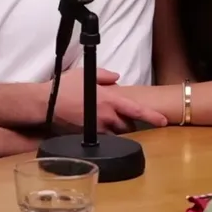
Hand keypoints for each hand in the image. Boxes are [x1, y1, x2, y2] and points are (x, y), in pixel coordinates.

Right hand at [51, 68, 167, 133]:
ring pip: (117, 133)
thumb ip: (105, 75)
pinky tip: (97, 125)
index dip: (152, 116)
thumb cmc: (65, 87)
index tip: (164, 121)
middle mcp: (106, 115)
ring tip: (110, 120)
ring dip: (118, 128)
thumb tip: (117, 78)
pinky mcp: (89, 135)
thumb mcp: (86, 74)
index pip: (136, 110)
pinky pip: (104, 136)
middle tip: (123, 115)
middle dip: (129, 122)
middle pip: (128, 125)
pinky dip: (105, 132)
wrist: (46, 104)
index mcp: (109, 99)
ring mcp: (98, 127)